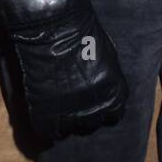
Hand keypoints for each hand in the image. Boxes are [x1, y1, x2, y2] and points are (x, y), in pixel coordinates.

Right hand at [9, 5, 128, 143]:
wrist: (53, 27)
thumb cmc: (80, 31)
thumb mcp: (107, 54)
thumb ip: (108, 76)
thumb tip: (104, 88)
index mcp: (115, 93)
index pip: (114, 114)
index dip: (102, 107)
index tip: (93, 101)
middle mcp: (97, 108)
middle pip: (92, 124)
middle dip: (84, 114)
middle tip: (72, 100)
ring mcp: (71, 114)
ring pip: (71, 130)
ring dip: (65, 120)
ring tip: (58, 105)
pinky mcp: (47, 116)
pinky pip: (50, 134)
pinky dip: (48, 127)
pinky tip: (46, 115)